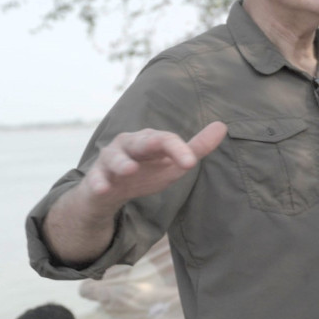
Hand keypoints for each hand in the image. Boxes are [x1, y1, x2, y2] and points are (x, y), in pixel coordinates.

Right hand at [82, 122, 226, 207]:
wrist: (109, 192)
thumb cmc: (145, 172)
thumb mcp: (173, 164)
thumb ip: (196, 148)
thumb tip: (222, 126)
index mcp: (150, 140)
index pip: (167, 140)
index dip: (179, 150)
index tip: (191, 162)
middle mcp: (129, 144)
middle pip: (143, 142)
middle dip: (154, 145)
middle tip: (165, 156)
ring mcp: (110, 159)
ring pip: (115, 157)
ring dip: (122, 163)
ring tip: (129, 170)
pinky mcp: (96, 176)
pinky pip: (96, 179)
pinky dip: (98, 183)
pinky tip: (103, 188)